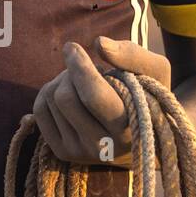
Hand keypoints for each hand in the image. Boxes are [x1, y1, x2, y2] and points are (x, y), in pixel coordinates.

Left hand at [32, 36, 171, 167]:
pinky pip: (39, 111)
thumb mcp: (156, 72)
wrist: (142, 137)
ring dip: (63, 81)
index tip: (72, 47)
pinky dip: (49, 93)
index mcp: (129, 130)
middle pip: (65, 97)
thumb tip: (99, 43)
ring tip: (85, 85)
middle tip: (90, 70)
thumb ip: (133, 55)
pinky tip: (70, 95)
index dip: (78, 66)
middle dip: (72, 73)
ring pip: (50, 101)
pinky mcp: (63, 152)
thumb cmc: (148, 97)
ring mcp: (80, 153)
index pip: (93, 95)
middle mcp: (102, 147)